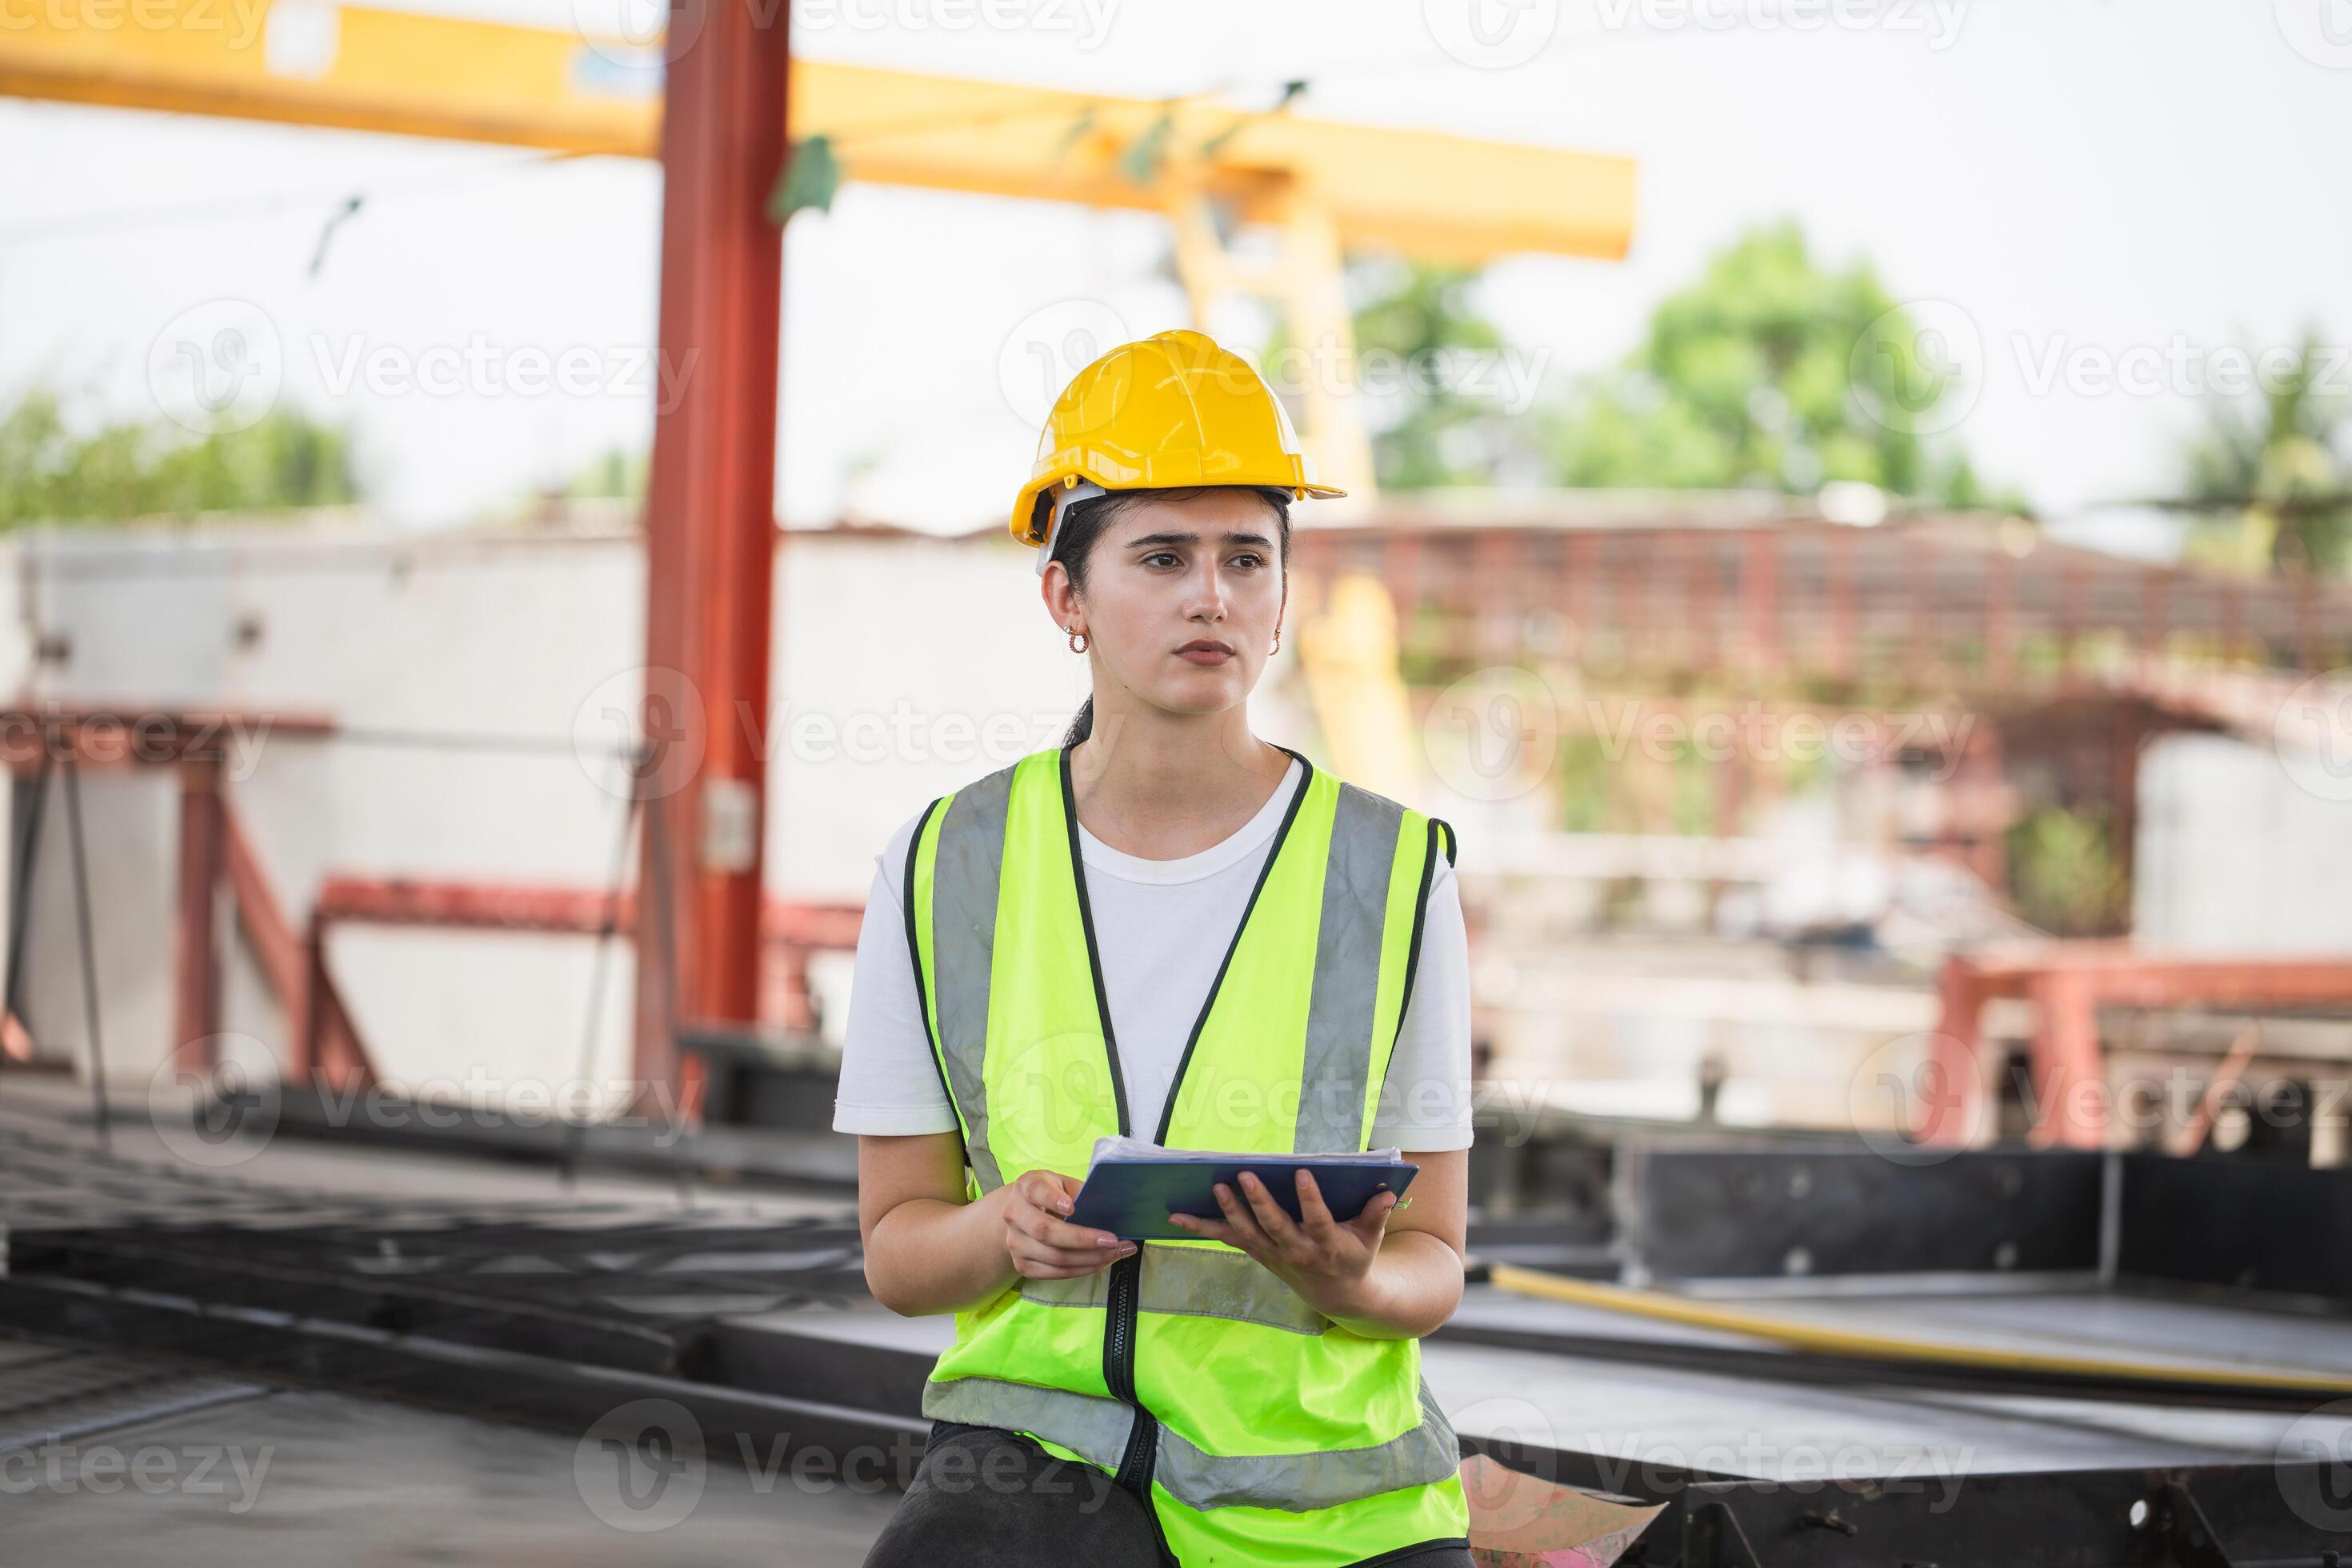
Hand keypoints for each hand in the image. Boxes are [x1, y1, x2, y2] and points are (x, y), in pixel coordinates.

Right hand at [995, 1168, 1135, 1280]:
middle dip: (1083, 1239)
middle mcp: (1014, 1214)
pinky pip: (1056, 1273)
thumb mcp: (1063, 1184)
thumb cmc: (1052, 1195)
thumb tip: (1110, 1210)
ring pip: (1055, 1257)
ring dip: (1091, 1258)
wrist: (1024, 1213)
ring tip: (1116, 1252)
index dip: (1053, 1199)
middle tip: (1112, 1240)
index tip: (1072, 1207)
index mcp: (1026, 1187)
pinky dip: (1083, 1269)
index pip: (1036, 1191)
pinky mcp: (1023, 1265)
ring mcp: (1016, 1243)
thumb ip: (1080, 1192)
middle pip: (1046, 1231)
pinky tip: (1102, 1262)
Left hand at [1168, 1168, 1398, 1320]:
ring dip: (1229, 1210)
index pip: (1317, 1220)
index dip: (1310, 1199)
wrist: (1337, 1296)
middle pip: (1274, 1226)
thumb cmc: (1354, 1256)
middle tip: (1245, 1175)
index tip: (1302, 1173)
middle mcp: (1296, 1251)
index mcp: (1326, 1245)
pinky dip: (1202, 1227)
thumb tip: (1388, 1192)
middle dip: (1259, 1201)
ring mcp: (1273, 1254)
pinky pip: (1227, 1238)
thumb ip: (1376, 1215)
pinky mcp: (1257, 1252)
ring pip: (1247, 1232)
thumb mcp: (1370, 1239)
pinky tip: (1177, 1216)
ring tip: (1216, 1186)